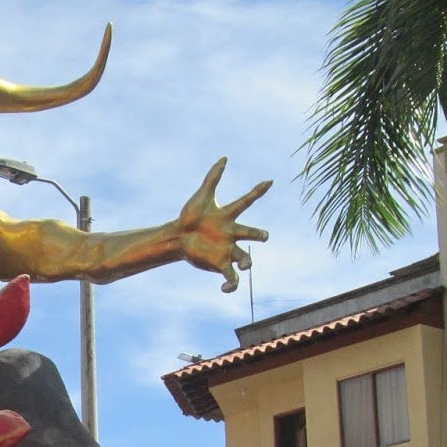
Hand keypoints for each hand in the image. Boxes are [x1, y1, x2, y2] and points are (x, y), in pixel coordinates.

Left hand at [176, 157, 270, 291]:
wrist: (177, 236)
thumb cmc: (190, 216)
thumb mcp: (202, 196)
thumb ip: (213, 177)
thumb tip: (225, 158)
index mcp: (229, 217)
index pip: (247, 202)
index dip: (258, 191)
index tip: (269, 180)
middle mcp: (232, 234)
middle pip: (251, 234)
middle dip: (259, 235)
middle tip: (264, 236)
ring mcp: (227, 250)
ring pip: (245, 258)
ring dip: (248, 262)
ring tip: (246, 266)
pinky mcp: (219, 264)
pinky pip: (231, 277)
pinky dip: (231, 285)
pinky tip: (224, 289)